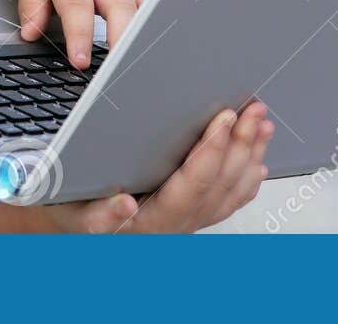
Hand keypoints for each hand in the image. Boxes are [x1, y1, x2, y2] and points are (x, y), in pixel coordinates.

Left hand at [14, 0, 150, 68]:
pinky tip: (156, 46)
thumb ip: (31, 7)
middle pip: (120, 6)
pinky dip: (155, 23)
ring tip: (143, 61)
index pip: (77, 9)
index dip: (80, 36)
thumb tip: (30, 34)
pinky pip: (153, 3)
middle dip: (122, 37)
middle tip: (120, 67)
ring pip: (143, 5)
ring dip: (145, 33)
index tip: (80, 61)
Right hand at [34, 102, 273, 232]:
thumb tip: (124, 205)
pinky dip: (248, 178)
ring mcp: (189, 223)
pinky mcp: (193, 216)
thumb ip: (100, 216)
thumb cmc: (77, 212)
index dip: (212, 150)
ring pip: (231, 193)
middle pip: (220, 186)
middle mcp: (177, 227)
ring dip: (249, 156)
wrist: (78, 227)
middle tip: (250, 110)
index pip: (194, 185)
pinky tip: (257, 159)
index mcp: (153, 223)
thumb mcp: (77, 214)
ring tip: (261, 123)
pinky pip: (229, 201)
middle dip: (239, 145)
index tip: (223, 119)